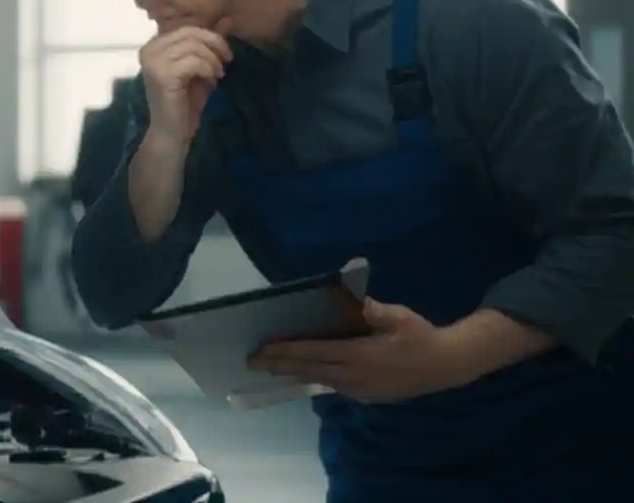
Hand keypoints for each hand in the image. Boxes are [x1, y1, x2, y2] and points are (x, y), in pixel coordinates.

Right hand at [138, 21, 232, 141]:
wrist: (172, 132)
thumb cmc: (184, 101)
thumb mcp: (201, 67)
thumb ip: (209, 43)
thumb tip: (227, 18)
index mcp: (153, 46)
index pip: (186, 28)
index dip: (209, 36)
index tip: (223, 54)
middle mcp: (148, 50)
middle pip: (190, 32)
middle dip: (214, 44)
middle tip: (226, 61)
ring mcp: (153, 62)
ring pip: (193, 46)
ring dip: (212, 59)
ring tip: (218, 74)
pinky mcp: (163, 75)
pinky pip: (194, 61)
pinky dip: (208, 69)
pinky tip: (211, 81)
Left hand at [246, 298, 479, 404]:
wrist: (447, 366)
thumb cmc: (421, 336)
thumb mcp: (400, 317)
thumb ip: (376, 311)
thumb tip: (357, 302)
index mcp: (360, 356)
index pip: (313, 353)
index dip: (286, 352)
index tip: (262, 349)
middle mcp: (355, 376)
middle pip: (309, 370)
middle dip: (279, 365)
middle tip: (252, 361)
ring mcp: (360, 390)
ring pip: (319, 380)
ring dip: (295, 373)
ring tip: (272, 366)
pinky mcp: (366, 396)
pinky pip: (334, 386)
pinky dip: (316, 377)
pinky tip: (305, 372)